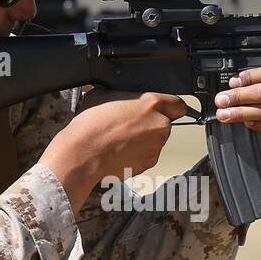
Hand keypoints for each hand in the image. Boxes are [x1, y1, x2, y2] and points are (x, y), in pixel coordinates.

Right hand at [41, 90, 186, 212]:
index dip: (170, 106)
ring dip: (144, 140)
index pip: (178, 104)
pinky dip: (137, 154)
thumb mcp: (102, 95)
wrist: (82, 155)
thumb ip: (120, 95)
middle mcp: (159, 125)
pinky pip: (147, 156)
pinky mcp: (148, 164)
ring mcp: (155, 147)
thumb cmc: (90, 126)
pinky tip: (119, 151)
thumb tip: (118, 95)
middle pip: (165, 123)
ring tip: (120, 139)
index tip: (164, 109)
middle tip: (130, 124)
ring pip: (156, 141)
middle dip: (151, 124)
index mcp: (151, 104)